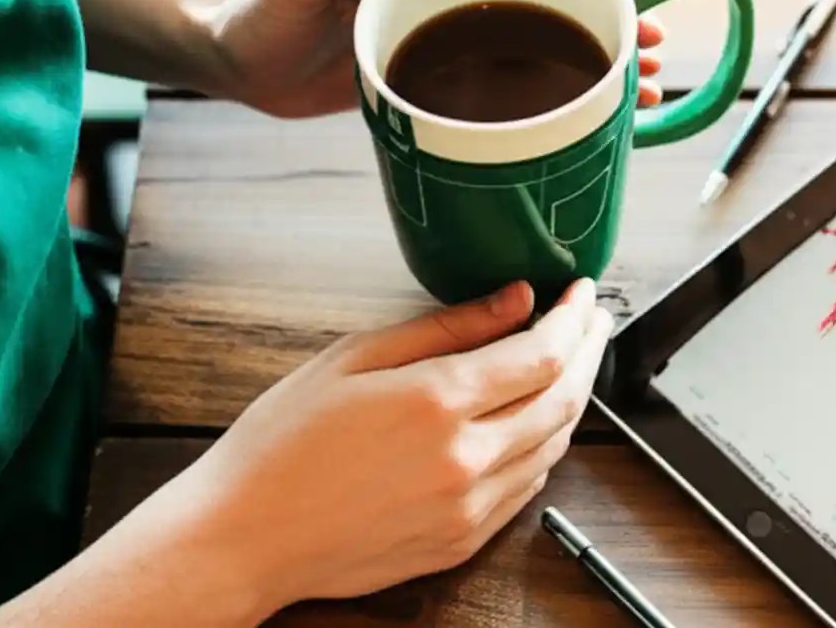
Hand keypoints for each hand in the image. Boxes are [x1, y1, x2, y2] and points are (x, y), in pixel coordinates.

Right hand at [174, 278, 612, 616]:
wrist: (244, 538)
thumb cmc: (282, 445)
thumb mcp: (353, 359)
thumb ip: (443, 327)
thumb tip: (513, 299)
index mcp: (435, 403)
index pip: (543, 353)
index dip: (573, 318)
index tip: (581, 293)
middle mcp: (464, 459)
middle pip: (564, 398)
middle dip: (588, 350)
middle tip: (592, 320)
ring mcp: (468, 508)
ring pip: (555, 445)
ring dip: (571, 398)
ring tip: (569, 362)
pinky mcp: (462, 541)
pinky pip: (527, 487)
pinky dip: (543, 446)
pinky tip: (532, 420)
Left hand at [201, 0, 666, 116]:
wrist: (230, 58)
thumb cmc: (257, 6)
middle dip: (598, 14)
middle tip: (654, 43)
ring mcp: (435, 32)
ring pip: (525, 43)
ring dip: (581, 65)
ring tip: (637, 87)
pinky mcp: (424, 74)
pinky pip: (493, 83)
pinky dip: (535, 102)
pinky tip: (571, 124)